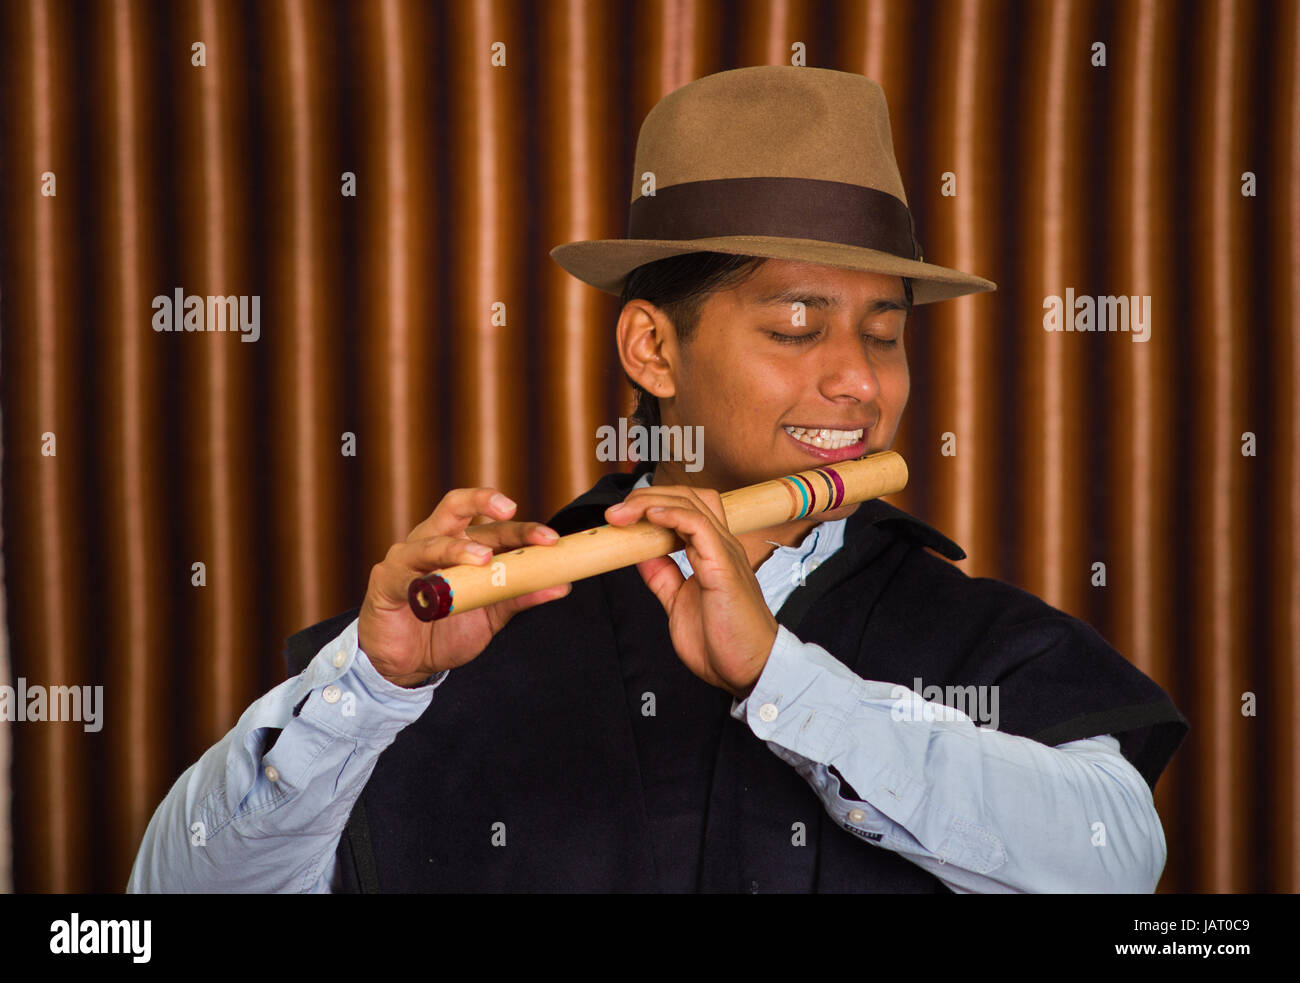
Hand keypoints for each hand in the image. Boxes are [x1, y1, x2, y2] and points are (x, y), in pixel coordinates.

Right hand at [359, 488, 569, 685]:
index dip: (522, 527)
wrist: (408, 664)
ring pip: (432, 541)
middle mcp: (433, 540)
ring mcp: (407, 558)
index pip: (493, 525)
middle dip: (484, 504)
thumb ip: (520, 595)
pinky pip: (405, 577)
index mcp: (461, 544)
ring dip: (457, 549)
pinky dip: (422, 583)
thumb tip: (562, 584)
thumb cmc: (446, 629)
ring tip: (482, 559)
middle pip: (457, 508)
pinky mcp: (386, 581)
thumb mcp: (491, 613)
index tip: (550, 539)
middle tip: (512, 512)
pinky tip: (434, 591)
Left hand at [605, 486, 777, 699]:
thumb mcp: (678, 602)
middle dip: (646, 496)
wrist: (749, 670)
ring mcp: (724, 553)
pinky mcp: (724, 566)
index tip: (619, 517)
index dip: (652, 502)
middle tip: (614, 512)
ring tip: (624, 513)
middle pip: (686, 497)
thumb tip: (640, 555)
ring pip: (691, 504)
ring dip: (652, 502)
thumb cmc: (721, 642)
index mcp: (711, 552)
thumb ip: (662, 576)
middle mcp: (720, 545)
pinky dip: (673, 515)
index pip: (685, 507)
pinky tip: (652, 517)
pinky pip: (699, 527)